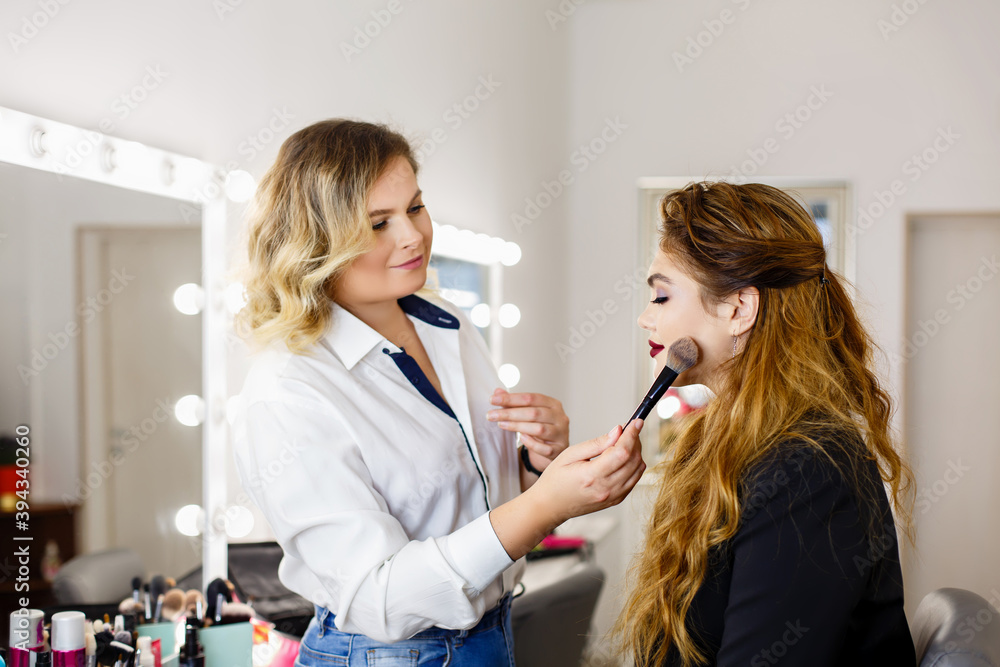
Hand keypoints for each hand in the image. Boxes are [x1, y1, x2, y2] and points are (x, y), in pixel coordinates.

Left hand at [487, 389, 569, 469]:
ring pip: (539, 429)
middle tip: (491, 415)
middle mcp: (560, 417)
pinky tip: (521, 438)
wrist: (553, 448)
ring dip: (517, 426)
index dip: (511, 398)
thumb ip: (514, 403)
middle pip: (533, 413)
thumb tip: (497, 392)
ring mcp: (561, 434)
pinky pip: (544, 448)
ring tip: (501, 424)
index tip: (492, 400)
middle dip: (510, 413)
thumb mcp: (529, 413)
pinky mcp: (559, 449)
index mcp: (553, 404)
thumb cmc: (540, 426)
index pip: (531, 398)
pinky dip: (531, 443)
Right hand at [530, 419, 645, 523]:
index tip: (636, 422)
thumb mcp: (570, 454)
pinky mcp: (615, 500)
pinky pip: (634, 480)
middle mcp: (605, 489)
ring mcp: (612, 497)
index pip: (622, 452)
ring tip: (625, 442)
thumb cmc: (555, 479)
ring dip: (636, 453)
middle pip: (633, 460)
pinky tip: (624, 457)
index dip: (632, 435)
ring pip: (637, 470)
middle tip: (628, 429)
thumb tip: (617, 431)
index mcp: (591, 476)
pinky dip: (634, 466)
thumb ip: (596, 443)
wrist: (550, 505)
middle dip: (635, 440)